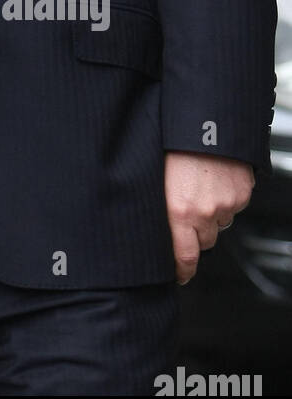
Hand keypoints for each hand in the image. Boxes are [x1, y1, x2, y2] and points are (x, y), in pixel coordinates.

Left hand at [164, 151, 252, 284]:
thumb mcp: (157, 179)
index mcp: (179, 210)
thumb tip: (159, 227)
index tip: (179, 275)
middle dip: (194, 234)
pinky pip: (232, 208)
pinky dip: (223, 201)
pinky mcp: (241, 195)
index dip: (182, 271)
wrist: (206, 123)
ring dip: (209, 215)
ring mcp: (226, 205)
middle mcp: (204, 212)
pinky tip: (212, 183)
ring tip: (198, 189)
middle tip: (186, 213)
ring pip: (218, 224)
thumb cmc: (174, 144)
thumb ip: (162, 207)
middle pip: (203, 242)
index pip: (184, 257)